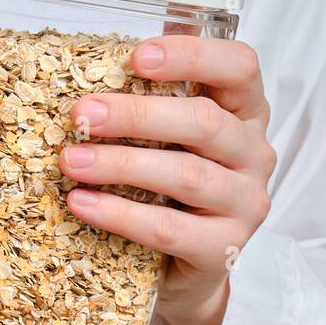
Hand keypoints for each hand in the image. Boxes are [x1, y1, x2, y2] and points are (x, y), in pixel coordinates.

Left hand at [61, 35, 275, 324]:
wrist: (184, 268)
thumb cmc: (171, 189)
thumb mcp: (169, 137)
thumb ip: (153, 97)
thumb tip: (93, 59)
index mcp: (245, 112)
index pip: (239, 67)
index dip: (193, 55)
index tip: (139, 57)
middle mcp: (255, 154)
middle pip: (204, 122)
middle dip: (137, 115)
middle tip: (82, 114)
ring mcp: (245, 204)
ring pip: (185, 175)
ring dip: (120, 165)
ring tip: (70, 161)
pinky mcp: (223, 249)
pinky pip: (168, 229)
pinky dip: (119, 215)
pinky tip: (81, 203)